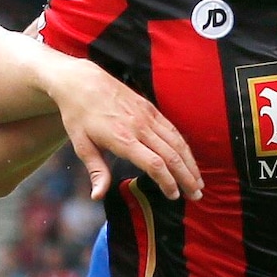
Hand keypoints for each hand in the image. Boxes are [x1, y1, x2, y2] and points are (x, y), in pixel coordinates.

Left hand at [44, 61, 200, 202]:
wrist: (82, 81)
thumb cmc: (78, 115)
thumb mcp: (81, 145)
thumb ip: (96, 171)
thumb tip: (97, 196)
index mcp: (122, 139)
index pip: (154, 164)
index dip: (168, 182)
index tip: (174, 196)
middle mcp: (140, 127)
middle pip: (171, 155)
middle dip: (186, 177)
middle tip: (197, 194)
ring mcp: (147, 116)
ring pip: (177, 142)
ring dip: (190, 163)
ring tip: (198, 181)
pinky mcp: (150, 108)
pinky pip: (172, 129)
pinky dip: (184, 145)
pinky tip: (189, 158)